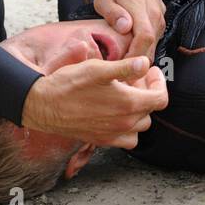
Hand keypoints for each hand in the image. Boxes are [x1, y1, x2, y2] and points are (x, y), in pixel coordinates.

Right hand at [21, 56, 167, 147]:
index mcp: (127, 104)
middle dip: (147, 92)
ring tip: (126, 95)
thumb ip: (125, 67)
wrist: (43, 105)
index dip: (159, 82)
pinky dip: (128, 127)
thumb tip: (145, 64)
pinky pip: (126, 139)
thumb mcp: (98, 68)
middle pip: (151, 110)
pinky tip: (116, 112)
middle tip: (134, 79)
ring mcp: (113, 135)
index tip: (150, 71)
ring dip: (139, 110)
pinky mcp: (101, 140)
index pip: (160, 98)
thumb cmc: (69, 84)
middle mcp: (123, 123)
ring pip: (140, 125)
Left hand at [94, 0, 166, 63]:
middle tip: (119, 73)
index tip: (120, 64)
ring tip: (123, 65)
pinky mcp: (160, 20)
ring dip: (140, 57)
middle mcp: (154, 15)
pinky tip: (131, 52)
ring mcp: (160, 18)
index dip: (134, 55)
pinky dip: (144, 49)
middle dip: (136, 63)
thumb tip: (124, 27)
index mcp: (139, 8)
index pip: (144, 37)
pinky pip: (155, 40)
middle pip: (151, 47)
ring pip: (154, 46)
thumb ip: (112, 12)